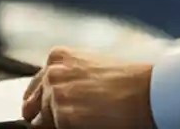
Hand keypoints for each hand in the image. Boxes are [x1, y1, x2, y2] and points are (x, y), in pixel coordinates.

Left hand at [21, 48, 154, 128]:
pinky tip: (92, 123)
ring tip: (90, 118)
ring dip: (60, 125)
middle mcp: (52, 73)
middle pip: (31, 108)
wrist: (148, 92)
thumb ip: (67, 79)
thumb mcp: (91, 69)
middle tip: (73, 118)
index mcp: (58, 57)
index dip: (41, 105)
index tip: (47, 113)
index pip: (33, 89)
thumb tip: (52, 99)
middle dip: (46, 118)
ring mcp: (56, 94)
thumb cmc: (129, 81)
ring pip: (41, 124)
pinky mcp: (63, 116)